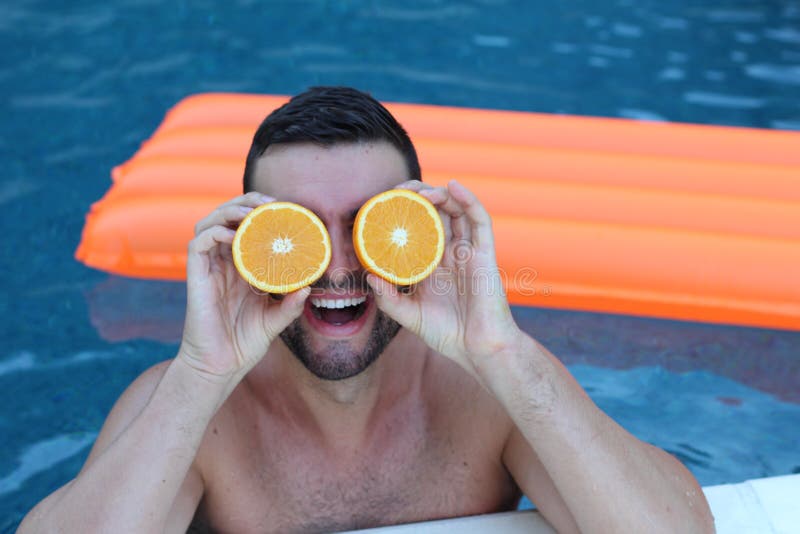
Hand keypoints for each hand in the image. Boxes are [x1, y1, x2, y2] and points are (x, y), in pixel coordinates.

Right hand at [179, 192, 309, 384]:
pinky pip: (199, 243)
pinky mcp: (195, 277)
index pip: (247, 228)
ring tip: (252, 212)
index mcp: (241, 268)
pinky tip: (235, 236)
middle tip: (271, 203)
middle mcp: (223, 263)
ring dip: (229, 211)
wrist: (221, 366)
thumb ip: (291, 304)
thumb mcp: (276, 320)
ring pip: (209, 223)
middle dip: (246, 203)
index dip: (261, 213)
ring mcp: (208, 268)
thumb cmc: (245, 343)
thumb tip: (308, 286)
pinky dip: (216, 232)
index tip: (285, 210)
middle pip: (226, 218)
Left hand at [367, 180, 522, 379]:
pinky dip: (468, 199)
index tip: (382, 204)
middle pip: (435, 213)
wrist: (478, 350)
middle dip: (417, 196)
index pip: (417, 228)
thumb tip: (369, 276)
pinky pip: (479, 220)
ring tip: (418, 191)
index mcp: (432, 264)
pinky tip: (453, 186)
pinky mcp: (486, 253)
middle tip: (397, 192)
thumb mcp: (409, 316)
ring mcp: (469, 251)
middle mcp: (450, 253)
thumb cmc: (447, 335)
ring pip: (456, 210)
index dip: (403, 212)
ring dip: (438, 194)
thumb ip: (389, 299)